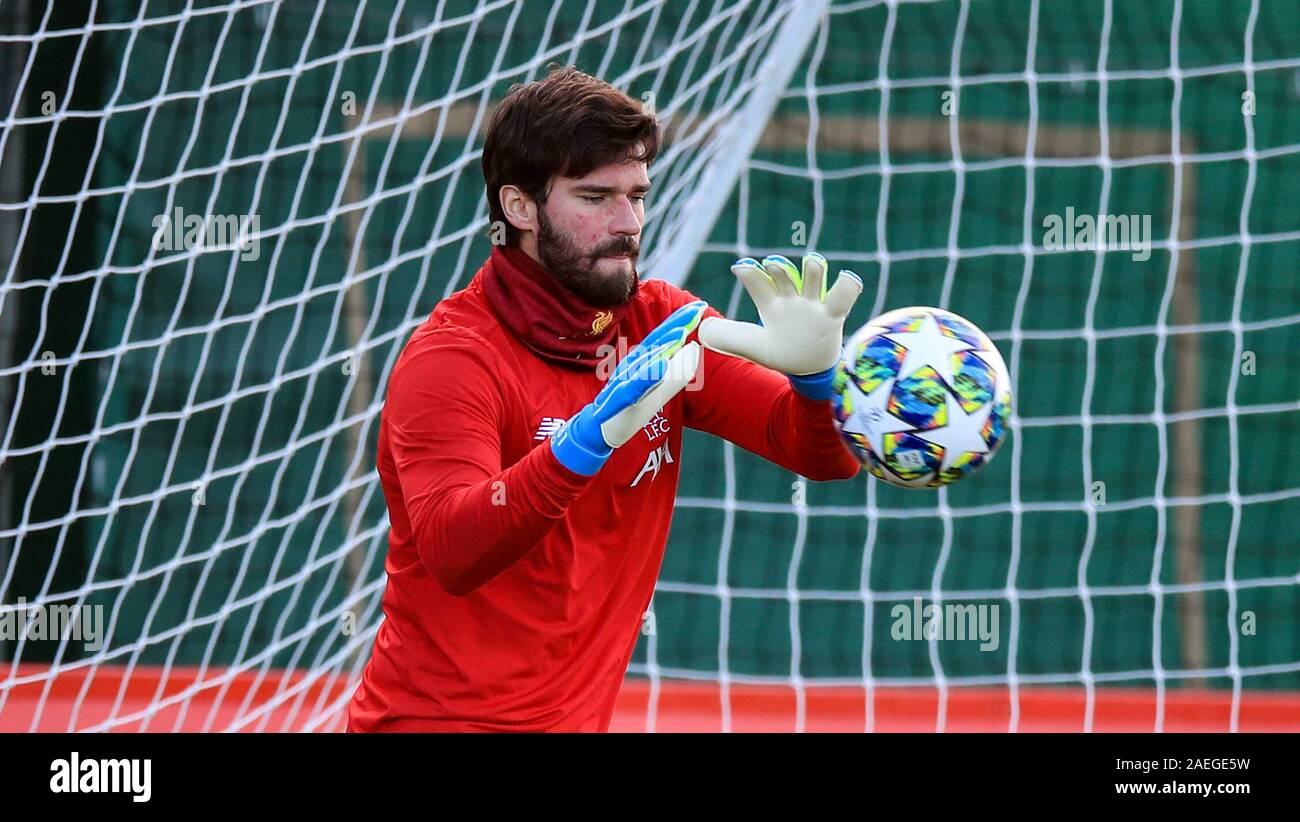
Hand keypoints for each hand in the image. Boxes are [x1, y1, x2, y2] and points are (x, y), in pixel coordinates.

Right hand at [550, 301, 705, 475]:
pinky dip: (648, 376)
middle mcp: (631, 365)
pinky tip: (662, 365)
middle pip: (655, 342)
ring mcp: (623, 381)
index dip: (680, 321)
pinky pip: (633, 387)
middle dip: (676, 324)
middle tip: (697, 309)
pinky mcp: (618, 400)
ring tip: (681, 332)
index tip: (700, 306)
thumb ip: (673, 371)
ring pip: (645, 361)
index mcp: (640, 361)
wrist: (595, 428)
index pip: (662, 337)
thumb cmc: (626, 406)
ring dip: (663, 345)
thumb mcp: (654, 387)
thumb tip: (693, 349)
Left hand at [699, 253, 861, 375]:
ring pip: (814, 279)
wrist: (809, 367)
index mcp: (771, 304)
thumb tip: (703, 329)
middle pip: (786, 276)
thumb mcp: (754, 347)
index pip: (758, 283)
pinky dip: (848, 286)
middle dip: (780, 268)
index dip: (749, 273)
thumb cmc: (780, 352)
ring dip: (813, 269)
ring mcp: (813, 304)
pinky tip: (847, 278)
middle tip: (773, 265)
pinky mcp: (833, 314)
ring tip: (812, 262)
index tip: (739, 267)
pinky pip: (843, 297)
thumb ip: (730, 337)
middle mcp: (791, 299)